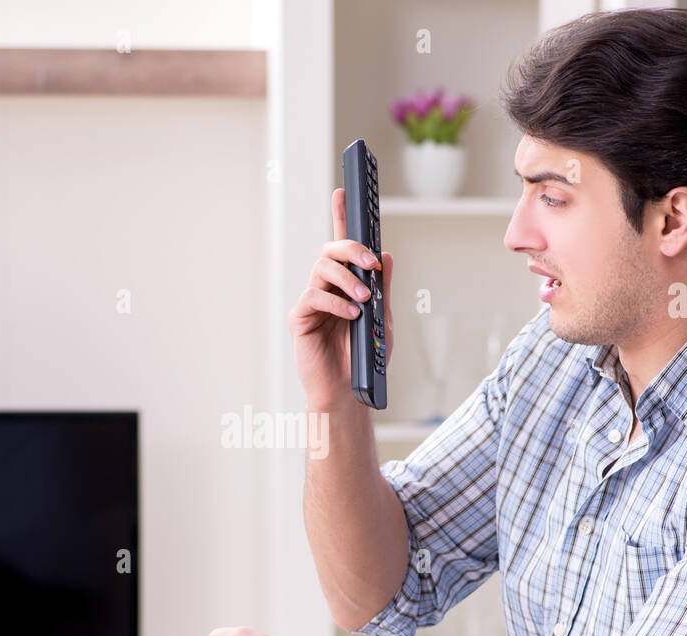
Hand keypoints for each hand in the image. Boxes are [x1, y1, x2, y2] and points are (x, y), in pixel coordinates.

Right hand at [287, 188, 393, 409]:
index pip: (343, 245)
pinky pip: (313, 297)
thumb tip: (385, 255)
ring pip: (322, 269)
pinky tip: (351, 315)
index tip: (343, 191)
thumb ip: (383, 288)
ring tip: (364, 300)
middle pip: (330, 249)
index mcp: (346, 284)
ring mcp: (312, 301)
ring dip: (347, 279)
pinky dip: (335, 303)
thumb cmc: (365, 359)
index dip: (341, 216)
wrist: (349, 393)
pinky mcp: (300, 318)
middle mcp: (326, 287)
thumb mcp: (384, 320)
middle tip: (370, 263)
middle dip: (351, 248)